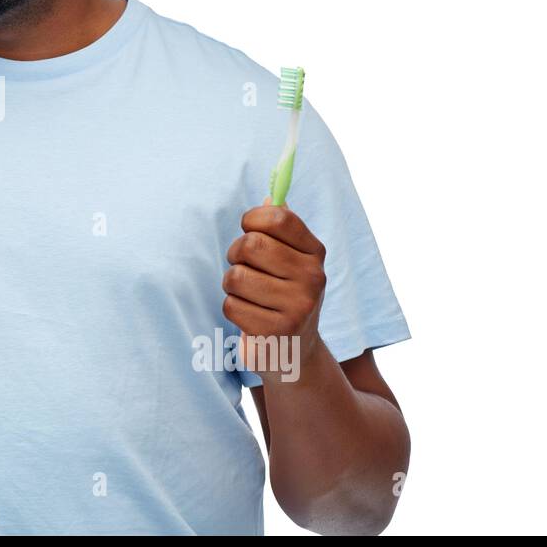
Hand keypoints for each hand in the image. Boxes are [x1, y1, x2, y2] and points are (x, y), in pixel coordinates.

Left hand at [222, 196, 326, 381]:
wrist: (295, 352)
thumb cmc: (284, 295)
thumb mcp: (291, 260)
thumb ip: (281, 228)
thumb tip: (271, 194)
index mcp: (315, 253)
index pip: (278, 218)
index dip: (252, 220)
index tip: (249, 230)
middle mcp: (313, 278)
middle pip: (250, 245)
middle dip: (235, 255)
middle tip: (244, 267)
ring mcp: (298, 307)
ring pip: (235, 277)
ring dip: (232, 286)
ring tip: (249, 295)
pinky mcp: (276, 332)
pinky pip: (231, 306)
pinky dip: (234, 310)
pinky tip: (251, 317)